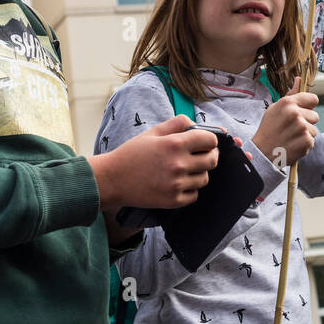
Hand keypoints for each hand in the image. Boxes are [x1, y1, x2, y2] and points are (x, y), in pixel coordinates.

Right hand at [89, 114, 218, 212]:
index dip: (210, 140)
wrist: (111, 179)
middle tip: (199, 156)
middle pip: (212, 160)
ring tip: (183, 170)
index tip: (204, 143)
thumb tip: (198, 123)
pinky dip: (189, 189)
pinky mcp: (173, 200)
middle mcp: (178, 164)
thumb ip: (177, 124)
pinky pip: (194, 194)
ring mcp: (176, 184)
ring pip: (204, 178)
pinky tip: (177, 183)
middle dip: (209, 155)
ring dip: (198, 173)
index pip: (210, 140)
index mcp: (174, 144)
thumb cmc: (132, 154)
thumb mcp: (153, 132)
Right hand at [252, 76, 318, 167]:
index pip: (313, 99)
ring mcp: (302, 128)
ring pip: (314, 129)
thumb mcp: (275, 108)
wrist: (262, 152)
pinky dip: (304, 144)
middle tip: (292, 128)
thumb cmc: (269, 129)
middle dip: (307, 122)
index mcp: (288, 103)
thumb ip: (291, 95)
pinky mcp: (306, 141)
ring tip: (291, 137)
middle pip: (315, 115)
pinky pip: (312, 140)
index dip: (309, 106)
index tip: (302, 111)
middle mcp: (296, 114)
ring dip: (305, 134)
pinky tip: (293, 145)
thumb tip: (299, 79)